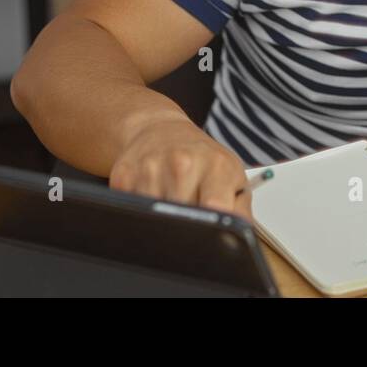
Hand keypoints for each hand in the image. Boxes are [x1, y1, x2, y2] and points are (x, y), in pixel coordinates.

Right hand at [109, 116, 252, 220]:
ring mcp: (151, 168)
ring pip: (156, 219)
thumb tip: (242, 236)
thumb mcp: (231, 176)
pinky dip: (141, 212)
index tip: (211, 230)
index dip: (213, 227)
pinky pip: (132, 212)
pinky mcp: (124, 175)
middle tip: (191, 209)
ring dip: (163, 218)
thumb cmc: (201, 156)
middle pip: (183, 219)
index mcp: (216, 166)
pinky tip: (151, 193)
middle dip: (188, 225)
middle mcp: (183, 164)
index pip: (215, 208)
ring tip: (171, 199)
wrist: (161, 130)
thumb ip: (240, 210)